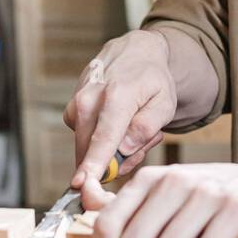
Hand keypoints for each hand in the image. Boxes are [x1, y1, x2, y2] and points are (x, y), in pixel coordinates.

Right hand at [64, 30, 176, 192]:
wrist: (135, 52)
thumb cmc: (153, 79)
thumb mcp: (165, 103)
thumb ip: (146, 126)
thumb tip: (124, 148)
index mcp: (116, 98)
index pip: (103, 139)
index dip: (93, 165)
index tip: (81, 184)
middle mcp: (90, 100)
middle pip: (92, 151)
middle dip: (118, 161)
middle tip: (144, 142)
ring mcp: (77, 104)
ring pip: (88, 149)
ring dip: (112, 150)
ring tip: (133, 127)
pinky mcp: (72, 111)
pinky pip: (85, 140)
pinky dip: (102, 139)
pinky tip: (118, 123)